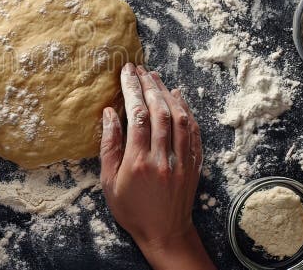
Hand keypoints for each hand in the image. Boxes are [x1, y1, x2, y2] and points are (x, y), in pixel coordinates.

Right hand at [100, 63, 214, 269]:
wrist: (164, 233)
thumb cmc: (131, 209)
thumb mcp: (109, 181)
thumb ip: (109, 146)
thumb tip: (109, 113)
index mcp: (138, 161)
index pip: (137, 115)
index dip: (132, 90)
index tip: (126, 73)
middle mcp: (162, 158)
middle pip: (159, 111)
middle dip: (149, 86)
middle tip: (140, 69)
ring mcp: (182, 160)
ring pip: (179, 118)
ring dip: (167, 94)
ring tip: (156, 77)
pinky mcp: (194, 164)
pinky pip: (193, 131)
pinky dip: (186, 111)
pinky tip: (178, 97)